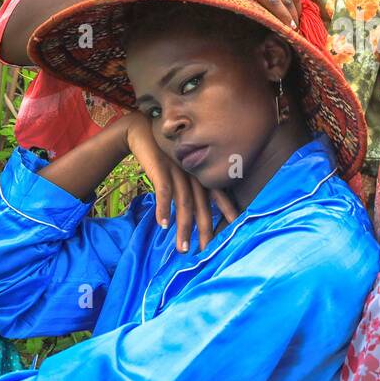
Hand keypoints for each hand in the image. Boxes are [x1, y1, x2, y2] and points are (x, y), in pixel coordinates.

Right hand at [123, 114, 239, 252]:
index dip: (227, 212)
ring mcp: (178, 171)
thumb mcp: (183, 165)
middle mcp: (193, 174)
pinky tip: (163, 225)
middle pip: (203, 206)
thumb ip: (191, 183)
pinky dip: (163, 208)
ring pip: (184, 204)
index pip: (219, 196)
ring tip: (182, 249)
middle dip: (206, 231)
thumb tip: (196, 206)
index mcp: (201, 174)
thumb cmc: (165, 150)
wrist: (143, 129)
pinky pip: (164, 191)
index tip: (236, 230)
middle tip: (208, 251)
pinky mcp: (161, 168)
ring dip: (184, 228)